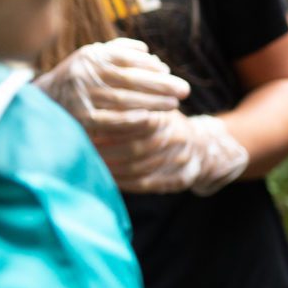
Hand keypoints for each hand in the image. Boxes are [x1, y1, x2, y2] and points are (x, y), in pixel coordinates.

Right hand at [34, 38, 189, 131]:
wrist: (40, 106)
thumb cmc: (75, 81)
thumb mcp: (89, 59)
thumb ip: (116, 51)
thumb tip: (146, 51)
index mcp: (90, 56)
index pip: (126, 58)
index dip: (150, 65)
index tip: (168, 71)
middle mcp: (85, 73)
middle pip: (130, 78)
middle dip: (161, 84)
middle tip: (185, 90)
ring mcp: (82, 97)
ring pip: (124, 99)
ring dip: (153, 102)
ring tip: (174, 105)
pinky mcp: (81, 120)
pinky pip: (112, 120)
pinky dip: (132, 119)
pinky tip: (151, 119)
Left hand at [96, 112, 248, 195]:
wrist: (202, 147)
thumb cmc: (166, 124)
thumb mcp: (154, 108)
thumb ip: (131, 106)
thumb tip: (95, 104)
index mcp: (168, 118)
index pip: (137, 123)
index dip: (113, 128)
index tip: (90, 128)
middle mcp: (178, 139)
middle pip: (137, 148)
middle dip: (108, 150)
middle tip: (85, 149)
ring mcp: (180, 161)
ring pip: (140, 168)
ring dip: (112, 167)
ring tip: (92, 163)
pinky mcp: (179, 179)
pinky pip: (146, 184)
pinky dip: (124, 182)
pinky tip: (108, 176)